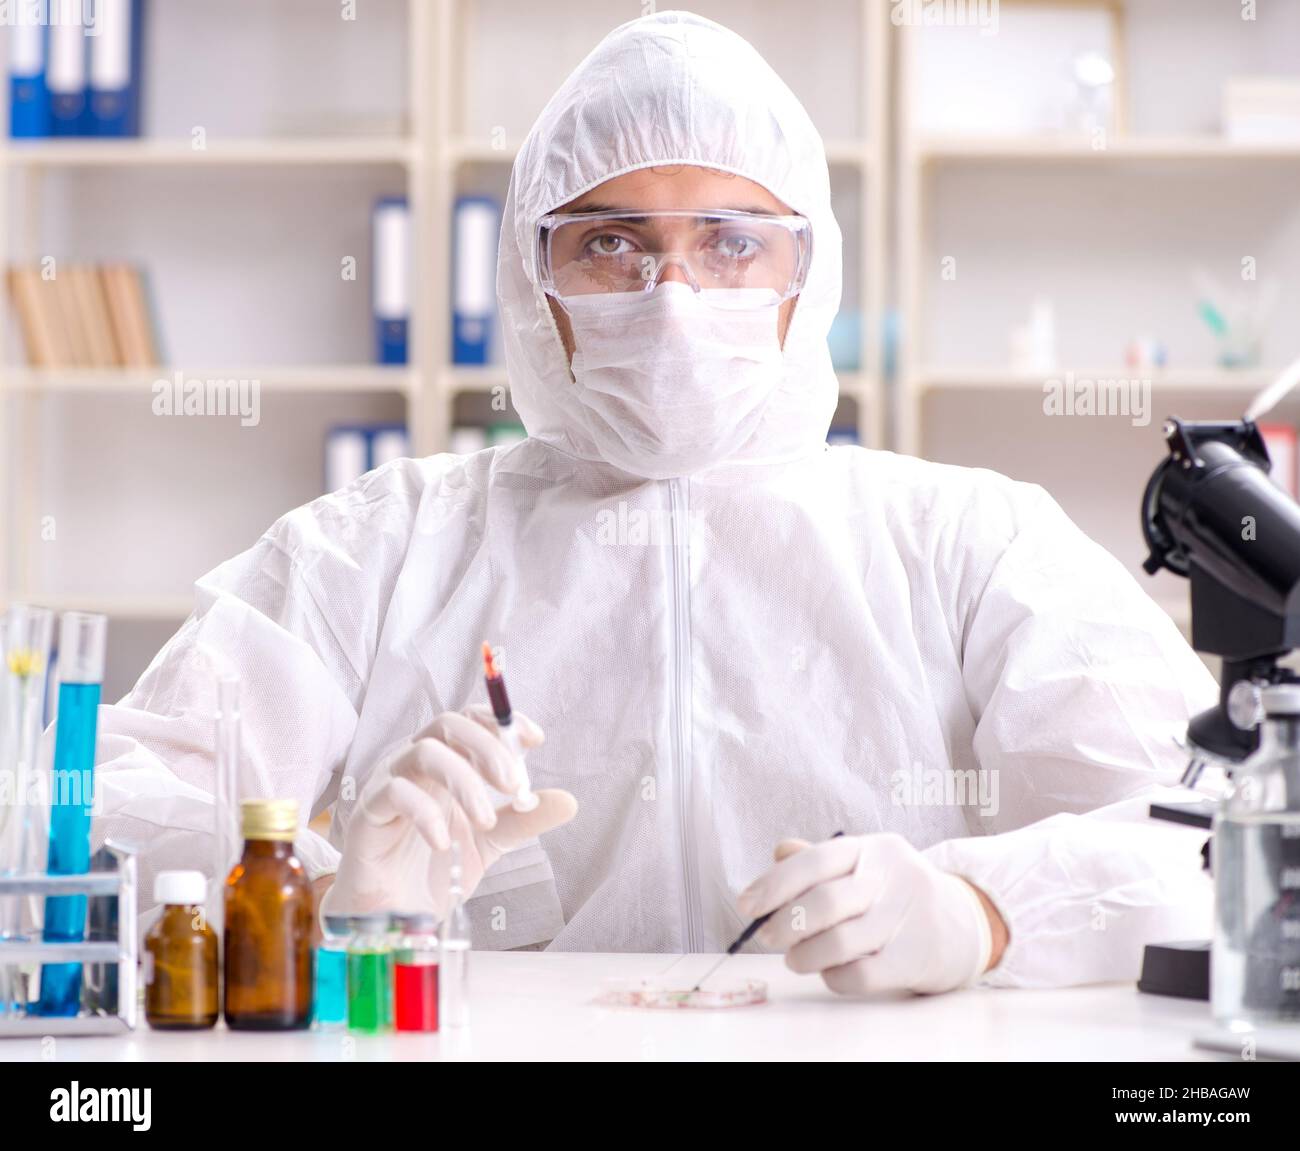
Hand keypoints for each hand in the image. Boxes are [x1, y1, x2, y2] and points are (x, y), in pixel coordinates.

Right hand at [321, 706, 576, 919]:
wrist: (396, 916)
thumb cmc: (438, 868)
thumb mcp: (491, 842)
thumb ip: (524, 819)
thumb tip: (569, 800)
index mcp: (443, 761)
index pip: (469, 720)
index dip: (501, 722)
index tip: (535, 739)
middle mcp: (413, 763)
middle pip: (447, 725)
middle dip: (486, 748)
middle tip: (513, 784)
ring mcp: (387, 784)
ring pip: (422, 752)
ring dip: (463, 780)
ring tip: (486, 820)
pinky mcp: (367, 814)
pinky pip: (394, 794)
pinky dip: (426, 815)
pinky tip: (446, 844)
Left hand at [737, 832, 996, 995]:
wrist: (966, 924)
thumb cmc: (895, 893)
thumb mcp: (866, 865)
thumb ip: (821, 859)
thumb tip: (778, 854)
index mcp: (874, 849)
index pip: (817, 859)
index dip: (775, 883)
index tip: (746, 904)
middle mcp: (893, 878)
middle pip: (826, 902)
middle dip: (785, 924)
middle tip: (766, 936)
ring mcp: (907, 918)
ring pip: (839, 942)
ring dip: (804, 956)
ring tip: (795, 959)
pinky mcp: (915, 959)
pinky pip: (860, 975)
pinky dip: (833, 977)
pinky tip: (829, 971)